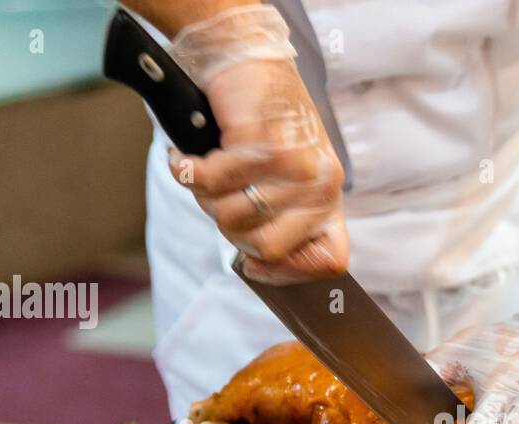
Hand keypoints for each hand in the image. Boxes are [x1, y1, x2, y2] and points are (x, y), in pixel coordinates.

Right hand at [167, 7, 346, 282]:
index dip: (290, 271)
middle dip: (231, 228)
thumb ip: (284, 218)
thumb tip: (259, 265)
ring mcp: (294, 165)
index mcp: (329, 196)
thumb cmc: (259, 120)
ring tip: (209, 165)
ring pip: (233, 218)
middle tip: (221, 193)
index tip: (255, 262)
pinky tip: (187, 154)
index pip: (331, 260)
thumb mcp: (287, 176)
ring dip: (207, 195)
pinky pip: (212, 182)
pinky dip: (188, 168)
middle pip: (266, 247)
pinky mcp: (260, 144)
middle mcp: (320, 183)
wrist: (245, 56)